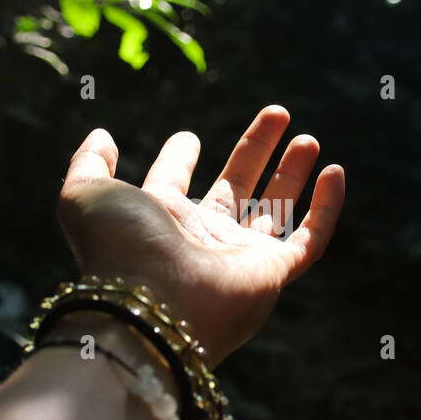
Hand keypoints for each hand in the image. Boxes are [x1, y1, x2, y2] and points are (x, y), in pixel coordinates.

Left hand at [55, 105, 344, 365]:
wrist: (150, 306)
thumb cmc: (118, 249)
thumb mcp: (86, 194)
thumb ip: (89, 161)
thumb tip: (104, 135)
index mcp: (158, 219)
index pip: (173, 184)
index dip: (179, 158)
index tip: (187, 139)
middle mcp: (201, 238)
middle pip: (236, 188)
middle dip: (256, 151)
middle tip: (278, 113)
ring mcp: (239, 258)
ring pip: (275, 211)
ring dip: (292, 173)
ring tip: (308, 137)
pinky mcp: (272, 274)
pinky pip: (308, 241)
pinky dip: (326, 208)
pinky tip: (334, 172)